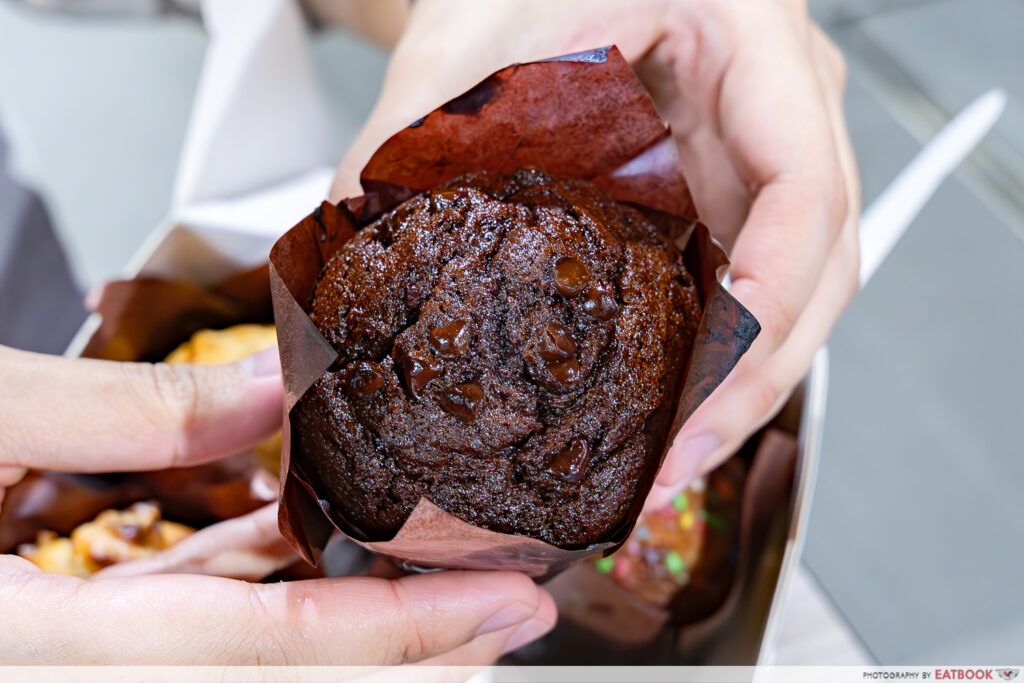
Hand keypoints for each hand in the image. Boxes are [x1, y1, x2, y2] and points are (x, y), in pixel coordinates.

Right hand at [0, 345, 553, 663]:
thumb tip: (284, 377)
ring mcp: (64, 670)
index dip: (410, 636)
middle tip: (516, 612)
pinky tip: (306, 552)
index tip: (511, 607)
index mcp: (38, 651)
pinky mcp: (53, 639)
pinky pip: (183, 629)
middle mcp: (67, 682)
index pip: (277, 657)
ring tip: (445, 580)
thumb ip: (128, 411)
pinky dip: (259, 596)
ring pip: (243, 667)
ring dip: (351, 629)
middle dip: (413, 657)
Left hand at [331, 0, 859, 504]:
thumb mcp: (462, 44)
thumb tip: (351, 256)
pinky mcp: (725, 191)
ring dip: (739, 382)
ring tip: (669, 461)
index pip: (807, 186)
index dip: (774, 297)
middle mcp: (778, 102)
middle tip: (675, 464)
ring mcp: (758, 152)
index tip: (714, 378)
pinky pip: (744, 280)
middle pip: (819, 264)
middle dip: (754, 379)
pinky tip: (670, 406)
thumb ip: (406, 144)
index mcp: (750, 36)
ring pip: (793, 287)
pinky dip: (715, 354)